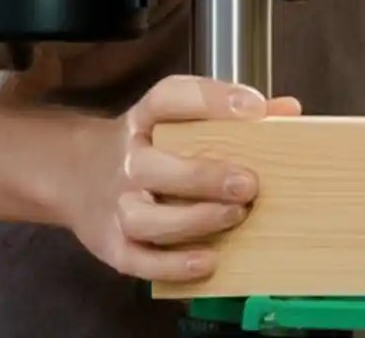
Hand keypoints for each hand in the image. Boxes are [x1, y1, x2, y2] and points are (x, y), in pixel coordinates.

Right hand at [64, 75, 300, 281]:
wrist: (76, 175)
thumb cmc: (149, 146)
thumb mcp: (179, 121)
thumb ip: (233, 115)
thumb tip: (288, 110)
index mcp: (145, 121)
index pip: (169, 99)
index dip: (212, 101)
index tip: (254, 108)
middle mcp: (127, 161)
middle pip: (153, 167)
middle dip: (204, 176)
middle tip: (249, 183)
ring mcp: (116, 205)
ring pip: (145, 217)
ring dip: (194, 220)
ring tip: (235, 216)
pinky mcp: (113, 244)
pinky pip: (139, 259)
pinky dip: (174, 264)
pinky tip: (210, 261)